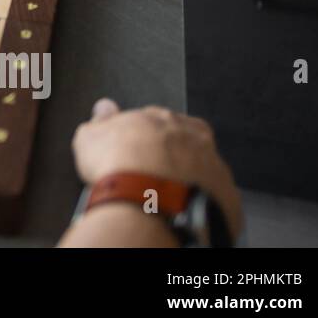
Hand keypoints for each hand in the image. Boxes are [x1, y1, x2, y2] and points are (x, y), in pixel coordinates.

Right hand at [72, 98, 242, 241]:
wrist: (148, 202)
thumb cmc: (120, 166)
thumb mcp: (91, 137)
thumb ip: (100, 121)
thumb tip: (104, 109)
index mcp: (163, 118)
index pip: (155, 120)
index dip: (142, 137)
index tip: (132, 150)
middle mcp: (194, 138)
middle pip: (183, 142)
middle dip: (168, 154)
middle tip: (148, 172)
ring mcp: (214, 167)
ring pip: (201, 168)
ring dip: (186, 177)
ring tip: (163, 195)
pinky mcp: (226, 197)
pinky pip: (213, 197)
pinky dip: (198, 201)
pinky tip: (180, 209)